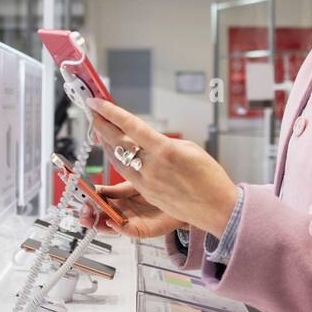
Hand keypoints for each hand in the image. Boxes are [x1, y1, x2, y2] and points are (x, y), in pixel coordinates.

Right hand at [79, 180, 184, 239]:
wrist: (182, 196)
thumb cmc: (160, 188)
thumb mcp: (135, 184)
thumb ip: (117, 189)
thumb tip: (98, 188)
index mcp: (119, 197)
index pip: (99, 200)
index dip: (89, 200)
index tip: (82, 197)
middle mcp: (122, 210)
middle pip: (100, 215)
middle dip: (89, 214)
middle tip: (83, 212)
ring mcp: (130, 221)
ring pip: (110, 225)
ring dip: (98, 223)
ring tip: (90, 220)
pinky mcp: (141, 230)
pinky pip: (128, 231)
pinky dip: (118, 228)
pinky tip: (111, 222)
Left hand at [85, 97, 240, 236]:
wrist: (218, 208)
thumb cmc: (210, 177)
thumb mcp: (189, 149)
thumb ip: (163, 143)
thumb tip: (145, 139)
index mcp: (165, 151)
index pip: (131, 126)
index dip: (110, 112)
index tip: (97, 102)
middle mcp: (152, 167)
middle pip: (118, 142)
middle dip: (102, 124)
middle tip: (92, 111)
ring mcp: (147, 183)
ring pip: (116, 159)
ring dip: (105, 142)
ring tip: (99, 128)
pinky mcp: (147, 194)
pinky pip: (125, 174)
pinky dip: (116, 159)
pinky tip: (112, 150)